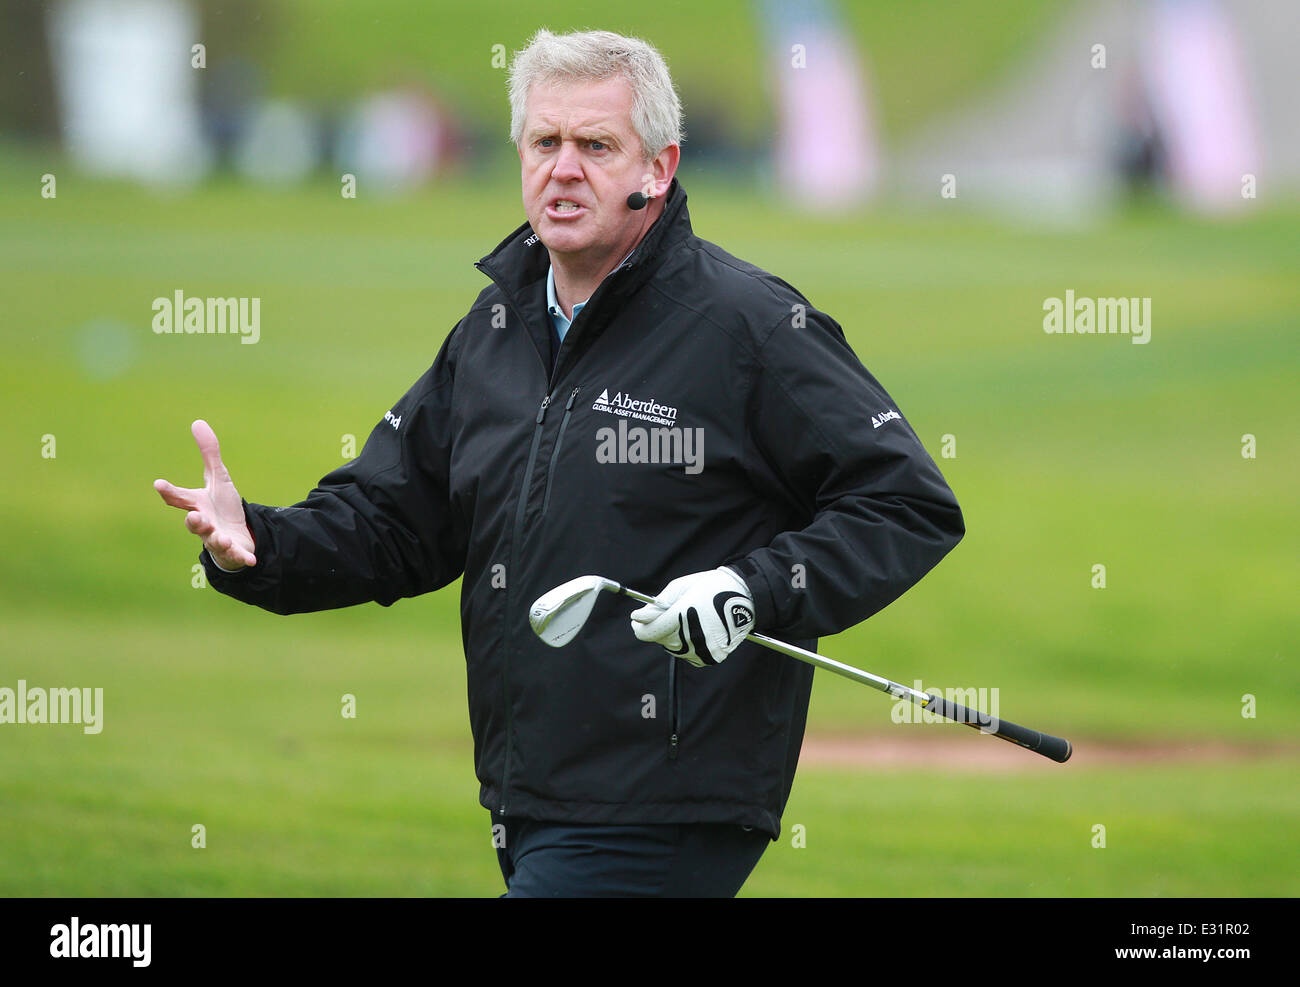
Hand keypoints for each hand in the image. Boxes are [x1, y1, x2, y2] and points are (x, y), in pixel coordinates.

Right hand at [154, 419, 256, 570]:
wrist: (237, 534)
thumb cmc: (222, 507)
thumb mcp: (218, 478)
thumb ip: (209, 454)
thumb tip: (198, 422)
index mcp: (197, 505)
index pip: (179, 498)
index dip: (169, 491)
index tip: (159, 484)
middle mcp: (204, 524)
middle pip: (194, 523)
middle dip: (194, 521)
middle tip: (195, 516)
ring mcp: (217, 539)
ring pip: (213, 541)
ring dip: (217, 539)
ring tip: (221, 537)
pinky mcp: (234, 552)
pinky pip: (236, 556)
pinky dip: (242, 558)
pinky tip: (251, 560)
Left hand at [629, 567, 755, 666]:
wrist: (745, 597)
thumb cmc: (712, 587)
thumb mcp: (681, 586)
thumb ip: (659, 604)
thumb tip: (641, 616)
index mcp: (682, 616)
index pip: (650, 632)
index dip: (640, 627)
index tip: (637, 620)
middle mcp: (691, 635)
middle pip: (661, 640)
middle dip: (657, 628)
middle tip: (662, 615)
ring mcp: (703, 648)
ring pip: (674, 649)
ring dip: (671, 637)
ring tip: (683, 621)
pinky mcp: (712, 656)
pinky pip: (689, 655)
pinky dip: (686, 646)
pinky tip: (694, 631)